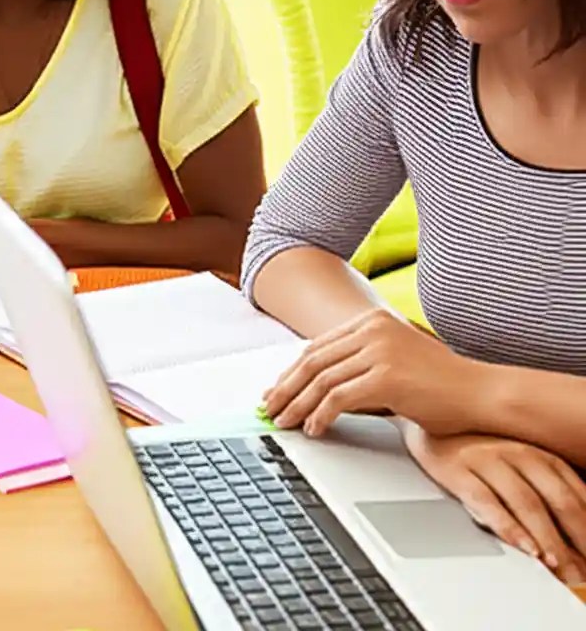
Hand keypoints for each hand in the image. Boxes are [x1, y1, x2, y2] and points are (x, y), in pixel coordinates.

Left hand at [263, 309, 485, 436]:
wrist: (481, 394)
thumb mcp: (393, 363)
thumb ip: (358, 366)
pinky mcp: (386, 376)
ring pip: (320, 381)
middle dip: (285, 388)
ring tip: (284, 423)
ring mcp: (380, 351)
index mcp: (372, 320)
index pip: (317, 347)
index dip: (291, 372)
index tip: (275, 391)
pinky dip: (320, 416)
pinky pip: (338, 399)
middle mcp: (373, 329)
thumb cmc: (440, 386)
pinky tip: (314, 430)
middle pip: (312, 361)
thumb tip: (316, 388)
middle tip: (268, 409)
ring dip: (297, 405)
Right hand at [405, 426, 585, 583]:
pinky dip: (509, 527)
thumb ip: (541, 484)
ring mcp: (487, 459)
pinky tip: (522, 545)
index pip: (575, 494)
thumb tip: (568, 523)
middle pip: (558, 500)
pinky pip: (487, 502)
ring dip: (546, 538)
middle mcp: (517, 452)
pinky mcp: (457, 469)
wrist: (424, 418)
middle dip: (574, 539)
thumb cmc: (472, 443)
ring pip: (527, 503)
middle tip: (578, 569)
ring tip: (556, 564)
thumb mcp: (515, 457)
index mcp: (538, 451)